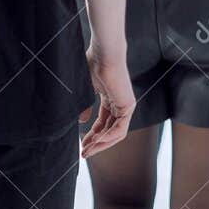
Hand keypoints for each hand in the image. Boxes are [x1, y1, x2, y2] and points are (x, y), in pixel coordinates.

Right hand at [79, 41, 134, 156]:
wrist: (103, 55)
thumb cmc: (92, 65)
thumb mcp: (85, 90)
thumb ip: (85, 107)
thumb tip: (81, 121)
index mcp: (109, 99)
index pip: (103, 123)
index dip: (92, 136)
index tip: (81, 146)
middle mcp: (119, 104)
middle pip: (109, 130)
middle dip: (95, 144)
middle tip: (83, 154)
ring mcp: (125, 105)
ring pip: (115, 132)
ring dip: (101, 144)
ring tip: (87, 151)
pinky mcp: (128, 105)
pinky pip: (120, 128)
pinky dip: (108, 137)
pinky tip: (96, 142)